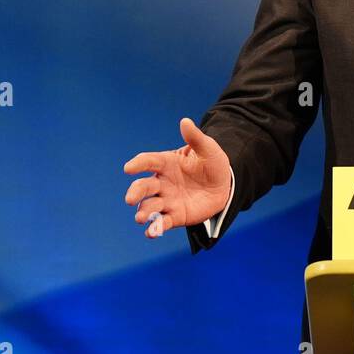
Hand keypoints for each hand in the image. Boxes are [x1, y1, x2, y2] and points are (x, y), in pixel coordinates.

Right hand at [123, 117, 231, 238]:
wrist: (224, 186)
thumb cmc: (212, 164)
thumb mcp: (208, 149)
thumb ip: (195, 138)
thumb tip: (185, 121)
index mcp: (166, 163)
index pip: (148, 161)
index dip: (138, 164)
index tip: (129, 168)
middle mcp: (162, 182)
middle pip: (143, 187)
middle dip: (135, 193)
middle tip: (130, 200)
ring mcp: (167, 200)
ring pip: (149, 207)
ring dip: (143, 212)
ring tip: (141, 218)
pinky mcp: (175, 216)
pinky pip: (162, 223)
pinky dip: (154, 229)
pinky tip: (151, 232)